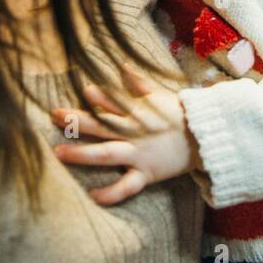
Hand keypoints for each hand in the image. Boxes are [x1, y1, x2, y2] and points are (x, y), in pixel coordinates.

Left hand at [52, 65, 201, 204]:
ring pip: (107, 154)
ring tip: (59, 152)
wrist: (206, 140)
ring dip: (82, 153)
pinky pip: (126, 186)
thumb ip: (139, 83)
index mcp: (139, 113)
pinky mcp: (146, 173)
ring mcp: (139, 154)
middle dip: (77, 121)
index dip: (98, 96)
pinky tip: (92, 196)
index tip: (84, 89)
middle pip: (102, 126)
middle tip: (55, 116)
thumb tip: (123, 66)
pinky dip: (110, 193)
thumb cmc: (180, 117)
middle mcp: (135, 133)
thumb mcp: (161, 96)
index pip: (115, 103)